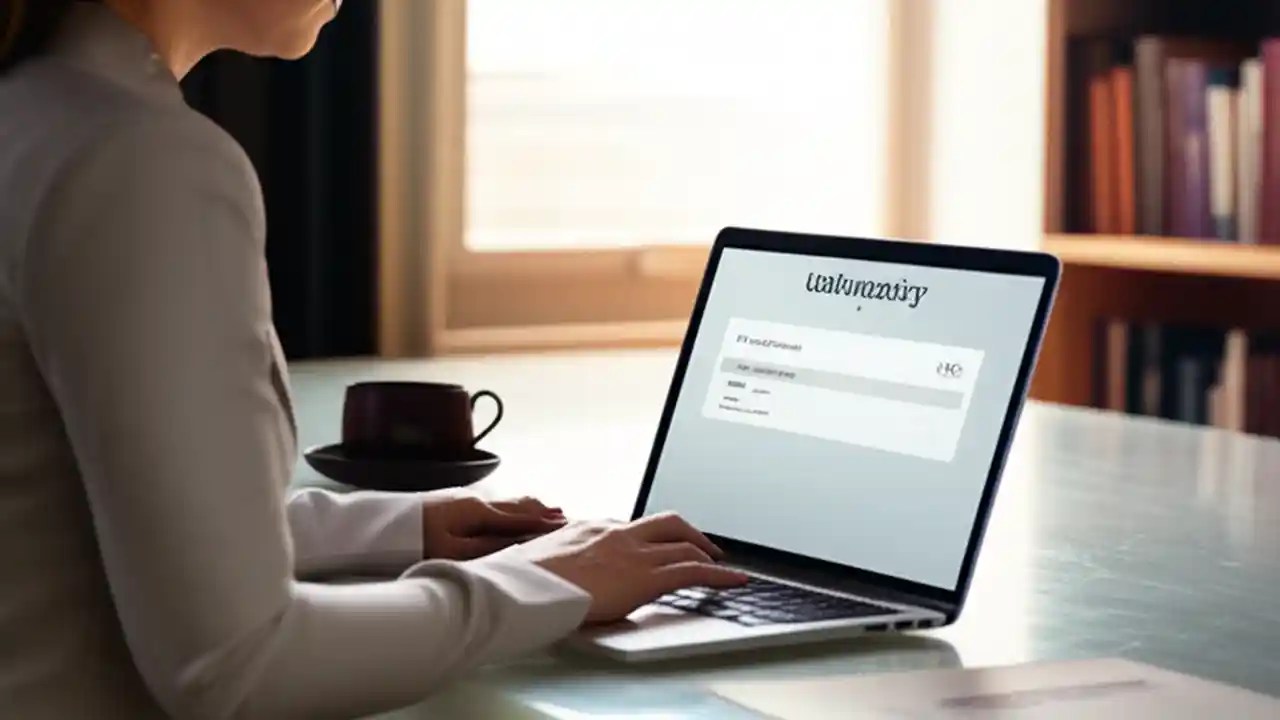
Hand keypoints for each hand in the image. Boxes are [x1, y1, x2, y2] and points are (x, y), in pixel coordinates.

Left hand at [421, 492, 565, 559]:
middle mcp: (476, 501)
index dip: (544, 524)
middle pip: (516, 505)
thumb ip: (488, 547)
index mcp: (479, 512)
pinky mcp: (453, 504)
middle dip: (541, 511)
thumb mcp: (452, 550)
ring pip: (505, 502)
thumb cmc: (413, 541)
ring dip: (527, 507)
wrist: (376, 524)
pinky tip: (510, 510)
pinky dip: (511, 508)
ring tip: (546, 508)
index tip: (567, 526)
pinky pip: (494, 504)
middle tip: (565, 516)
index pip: (520, 518)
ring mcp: (464, 500)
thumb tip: (520, 544)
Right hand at [502, 511, 749, 624]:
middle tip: (702, 545)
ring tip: (722, 564)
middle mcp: (616, 533)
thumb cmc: (519, 582)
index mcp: (589, 528)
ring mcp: (633, 552)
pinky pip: (694, 570)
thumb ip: (552, 562)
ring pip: (683, 543)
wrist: (523, 589)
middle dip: (689, 533)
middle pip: (665, 522)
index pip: (629, 528)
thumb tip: (544, 573)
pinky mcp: (646, 575)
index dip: (648, 538)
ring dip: (706, 552)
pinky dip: (720, 575)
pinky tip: (734, 580)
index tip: (654, 545)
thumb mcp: (534, 561)